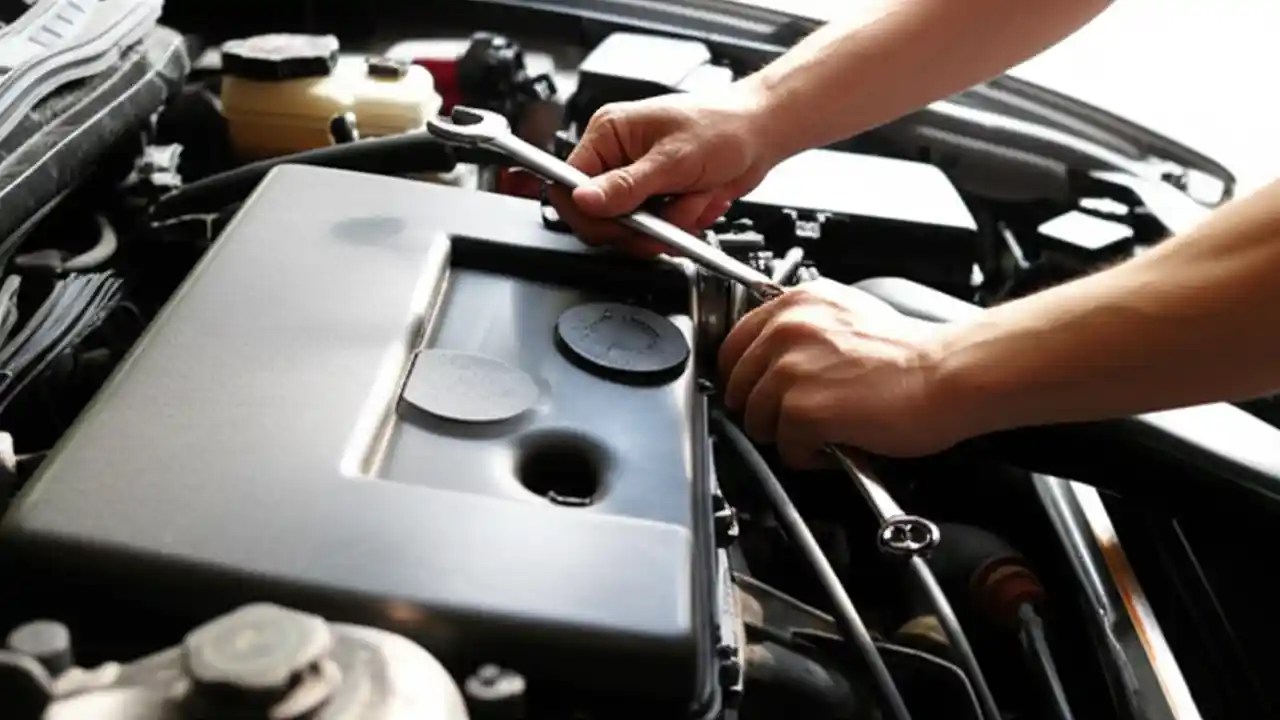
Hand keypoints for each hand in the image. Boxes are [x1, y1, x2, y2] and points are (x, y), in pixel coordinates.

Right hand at [548, 85, 782, 255]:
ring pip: (632, 229)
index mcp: (609, 134)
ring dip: (670, 223)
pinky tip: (700, 201)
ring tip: (694, 198)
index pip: (569, 184)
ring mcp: (638, 181)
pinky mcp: (659, 200)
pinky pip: (657, 231)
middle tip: (666, 223)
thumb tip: (584, 200)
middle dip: (639, 225)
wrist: (761, 135)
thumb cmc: (724, 127)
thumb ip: (626, 185)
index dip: (587, 212)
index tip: (615, 225)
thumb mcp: (673, 159)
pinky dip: (683, 225)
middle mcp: (617, 157)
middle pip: (599, 216)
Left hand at [718, 279, 961, 466]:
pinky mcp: (801, 409)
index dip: (745, 377)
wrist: (949, 374)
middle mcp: (787, 329)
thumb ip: (806, 330)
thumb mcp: (848, 316)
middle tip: (796, 419)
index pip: (733, 344)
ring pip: (755, 420)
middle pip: (737, 386)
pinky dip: (807, 456)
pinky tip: (835, 444)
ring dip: (785, 435)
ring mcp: (790, 369)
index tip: (757, 392)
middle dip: (764, 409)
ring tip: (822, 432)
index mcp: (796, 303)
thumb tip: (779, 357)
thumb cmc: (913, 355)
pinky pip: (784, 447)